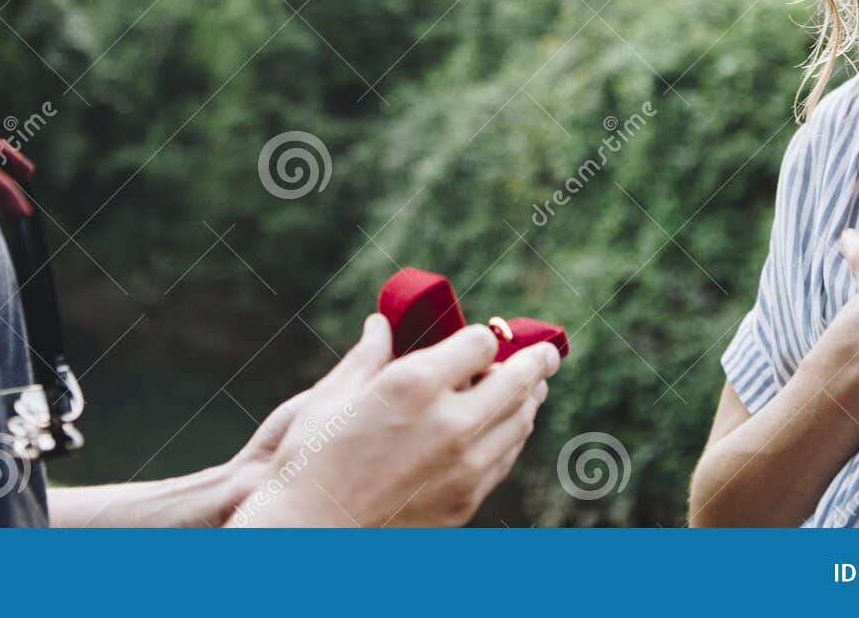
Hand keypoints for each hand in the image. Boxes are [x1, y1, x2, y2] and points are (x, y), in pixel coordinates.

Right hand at [226, 313, 559, 526]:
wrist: (310, 535)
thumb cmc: (311, 459)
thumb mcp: (333, 396)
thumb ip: (368, 355)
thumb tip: (381, 323)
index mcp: (415, 384)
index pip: (481, 344)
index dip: (484, 337)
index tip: (486, 338)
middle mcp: (450, 423)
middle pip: (517, 381)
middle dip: (537, 362)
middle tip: (549, 353)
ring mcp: (464, 467)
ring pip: (520, 423)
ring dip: (529, 400)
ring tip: (533, 389)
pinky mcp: (465, 501)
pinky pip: (504, 460)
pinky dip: (511, 437)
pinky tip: (505, 430)